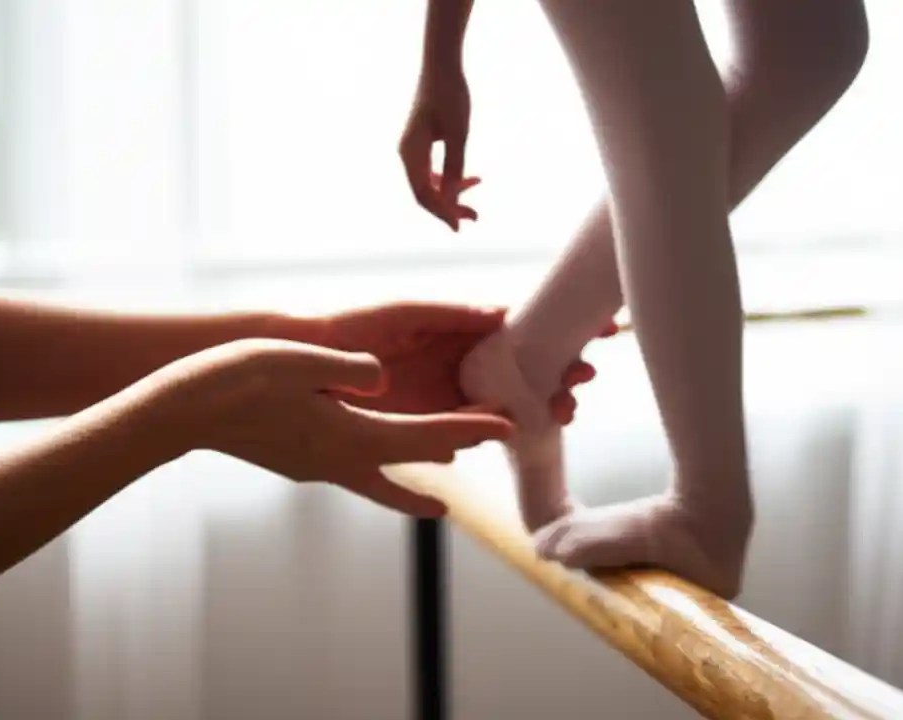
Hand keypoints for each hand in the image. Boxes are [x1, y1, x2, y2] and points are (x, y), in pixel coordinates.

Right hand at [139, 338, 512, 516]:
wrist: (179, 412)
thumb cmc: (234, 380)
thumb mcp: (296, 363)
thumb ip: (345, 370)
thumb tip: (383, 375)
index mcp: (347, 436)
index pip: (424, 435)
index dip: (470, 428)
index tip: (509, 425)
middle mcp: (338, 460)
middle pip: (412, 464)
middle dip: (453, 451)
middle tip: (491, 446)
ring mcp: (318, 467)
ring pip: (381, 481)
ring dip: (415, 485)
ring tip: (441, 501)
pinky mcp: (300, 463)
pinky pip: (355, 475)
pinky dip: (380, 477)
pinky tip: (374, 470)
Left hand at [319, 302, 616, 423]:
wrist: (305, 362)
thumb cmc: (352, 326)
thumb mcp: (404, 312)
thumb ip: (450, 313)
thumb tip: (501, 313)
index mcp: (459, 334)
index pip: (521, 333)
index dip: (559, 334)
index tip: (597, 335)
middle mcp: (460, 368)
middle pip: (524, 374)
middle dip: (561, 376)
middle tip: (584, 382)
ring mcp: (446, 401)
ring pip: (506, 408)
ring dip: (539, 410)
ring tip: (560, 412)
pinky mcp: (425, 431)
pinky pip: (467, 439)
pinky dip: (491, 440)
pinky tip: (513, 438)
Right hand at [399, 66, 476, 230]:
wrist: (441, 65)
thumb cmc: (450, 95)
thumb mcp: (458, 134)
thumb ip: (454, 167)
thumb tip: (451, 199)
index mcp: (411, 153)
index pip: (423, 194)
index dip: (441, 213)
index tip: (460, 226)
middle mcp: (407, 154)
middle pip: (425, 193)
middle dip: (449, 207)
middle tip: (475, 217)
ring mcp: (413, 149)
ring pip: (430, 183)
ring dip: (451, 194)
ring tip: (476, 202)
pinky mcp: (421, 143)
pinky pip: (432, 171)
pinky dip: (450, 179)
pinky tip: (472, 180)